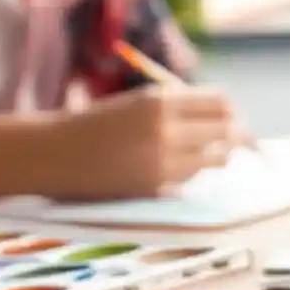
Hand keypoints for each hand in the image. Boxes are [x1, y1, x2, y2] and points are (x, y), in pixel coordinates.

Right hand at [51, 86, 242, 198]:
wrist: (56, 153)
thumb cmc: (101, 123)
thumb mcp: (142, 103)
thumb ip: (183, 107)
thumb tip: (233, 119)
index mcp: (161, 100)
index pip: (221, 103)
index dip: (229, 110)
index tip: (229, 116)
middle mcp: (165, 129)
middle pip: (227, 131)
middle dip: (233, 134)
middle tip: (231, 138)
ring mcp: (162, 162)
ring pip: (216, 159)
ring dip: (213, 156)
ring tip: (190, 152)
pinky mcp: (156, 188)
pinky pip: (192, 179)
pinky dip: (189, 174)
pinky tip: (165, 168)